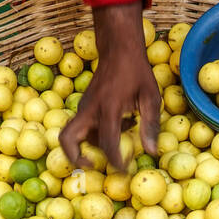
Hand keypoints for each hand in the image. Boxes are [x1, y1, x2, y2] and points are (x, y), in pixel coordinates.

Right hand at [60, 2, 160, 169]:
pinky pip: (83, 127)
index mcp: (108, 107)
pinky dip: (96, 134)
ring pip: (75, 135)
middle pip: (67, 140)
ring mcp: (83, 107)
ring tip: (121, 139)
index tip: (124, 169)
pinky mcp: (84, 106)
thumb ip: (150, 125)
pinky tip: (121, 125)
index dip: (115, 160)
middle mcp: (90, 109)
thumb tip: (151, 152)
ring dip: (92, 145)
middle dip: (76, 158)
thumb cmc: (137, 72)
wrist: (118, 49)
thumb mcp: (151, 97)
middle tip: (95, 165)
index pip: (106, 141)